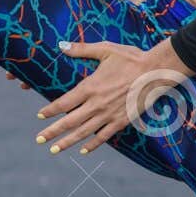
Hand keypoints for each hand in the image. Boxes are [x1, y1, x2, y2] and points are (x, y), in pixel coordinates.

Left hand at [36, 36, 192, 155]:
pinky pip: (104, 136)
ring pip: (83, 132)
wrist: (156, 71)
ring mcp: (109, 115)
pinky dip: (93, 144)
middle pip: (69, 122)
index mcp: (90, 87)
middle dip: (52, 132)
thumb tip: (61, 45)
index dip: (50, 111)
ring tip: (54, 150)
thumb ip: (82, 50)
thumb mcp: (106, 50)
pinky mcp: (122, 121)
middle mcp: (97, 104)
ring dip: (67, 142)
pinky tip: (83, 151)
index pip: (64, 103)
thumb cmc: (131, 58)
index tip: (40, 116)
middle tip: (39, 140)